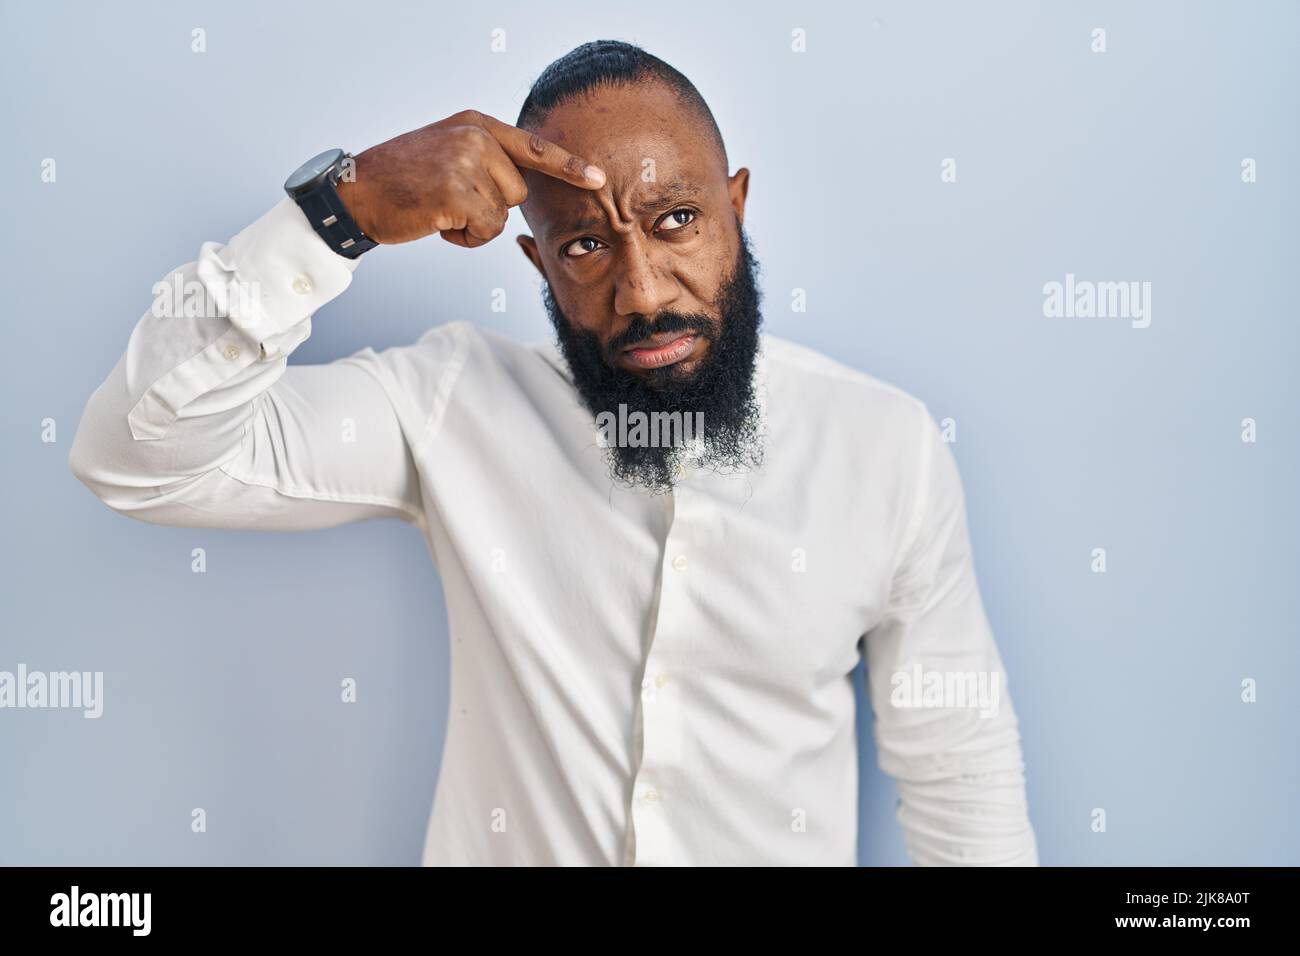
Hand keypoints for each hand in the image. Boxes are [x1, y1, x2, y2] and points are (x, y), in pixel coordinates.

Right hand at [336, 109, 605, 247]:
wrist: (354, 192)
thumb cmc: (400, 181)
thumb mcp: (446, 151)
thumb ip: (483, 158)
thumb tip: (521, 184)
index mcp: (476, 124)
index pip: (533, 147)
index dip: (568, 166)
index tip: (599, 179)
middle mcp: (475, 137)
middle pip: (518, 191)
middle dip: (490, 206)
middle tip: (449, 200)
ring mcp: (466, 162)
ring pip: (502, 214)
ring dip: (475, 224)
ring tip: (439, 209)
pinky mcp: (456, 192)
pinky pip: (485, 231)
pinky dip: (464, 238)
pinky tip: (436, 222)